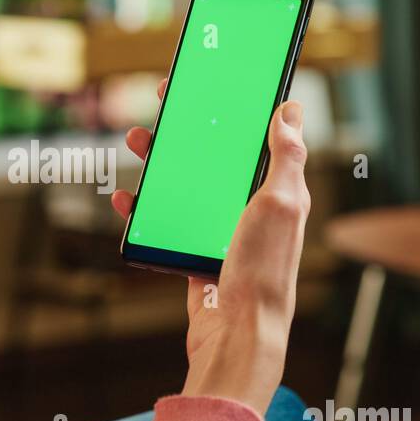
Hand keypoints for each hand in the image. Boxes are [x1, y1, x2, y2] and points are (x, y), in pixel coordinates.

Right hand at [112, 82, 309, 414]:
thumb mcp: (278, 204)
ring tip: (138, 144)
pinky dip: (146, 210)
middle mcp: (251, 208)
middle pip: (215, 157)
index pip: (256, 136)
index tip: (207, 84)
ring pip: (187, 185)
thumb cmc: (263, 272)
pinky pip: (168, 222)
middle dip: (188, 130)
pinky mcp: (197, 253)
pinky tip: (129, 200)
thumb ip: (285, 157)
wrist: (238, 336)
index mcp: (276, 191)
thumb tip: (291, 109)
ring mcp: (222, 231)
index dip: (234, 107)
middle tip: (163, 105)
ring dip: (161, 164)